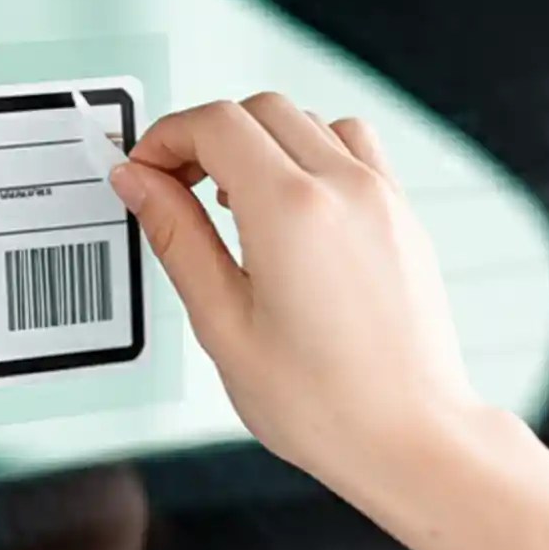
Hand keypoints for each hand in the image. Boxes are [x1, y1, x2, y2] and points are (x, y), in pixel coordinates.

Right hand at [109, 93, 482, 481]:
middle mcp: (343, 189)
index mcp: (290, 212)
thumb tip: (138, 183)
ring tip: (228, 200)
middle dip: (203, 136)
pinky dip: (307, 151)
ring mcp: (381, 197)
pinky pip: (351, 145)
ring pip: (305, 120)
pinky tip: (285, 204)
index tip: (143, 170)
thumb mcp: (222, 322)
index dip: (165, 138)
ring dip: (255, 140)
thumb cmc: (322, 403)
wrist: (411, 438)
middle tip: (173, 186)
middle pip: (257, 111)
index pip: (215, 125)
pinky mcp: (401, 214)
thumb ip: (176, 237)